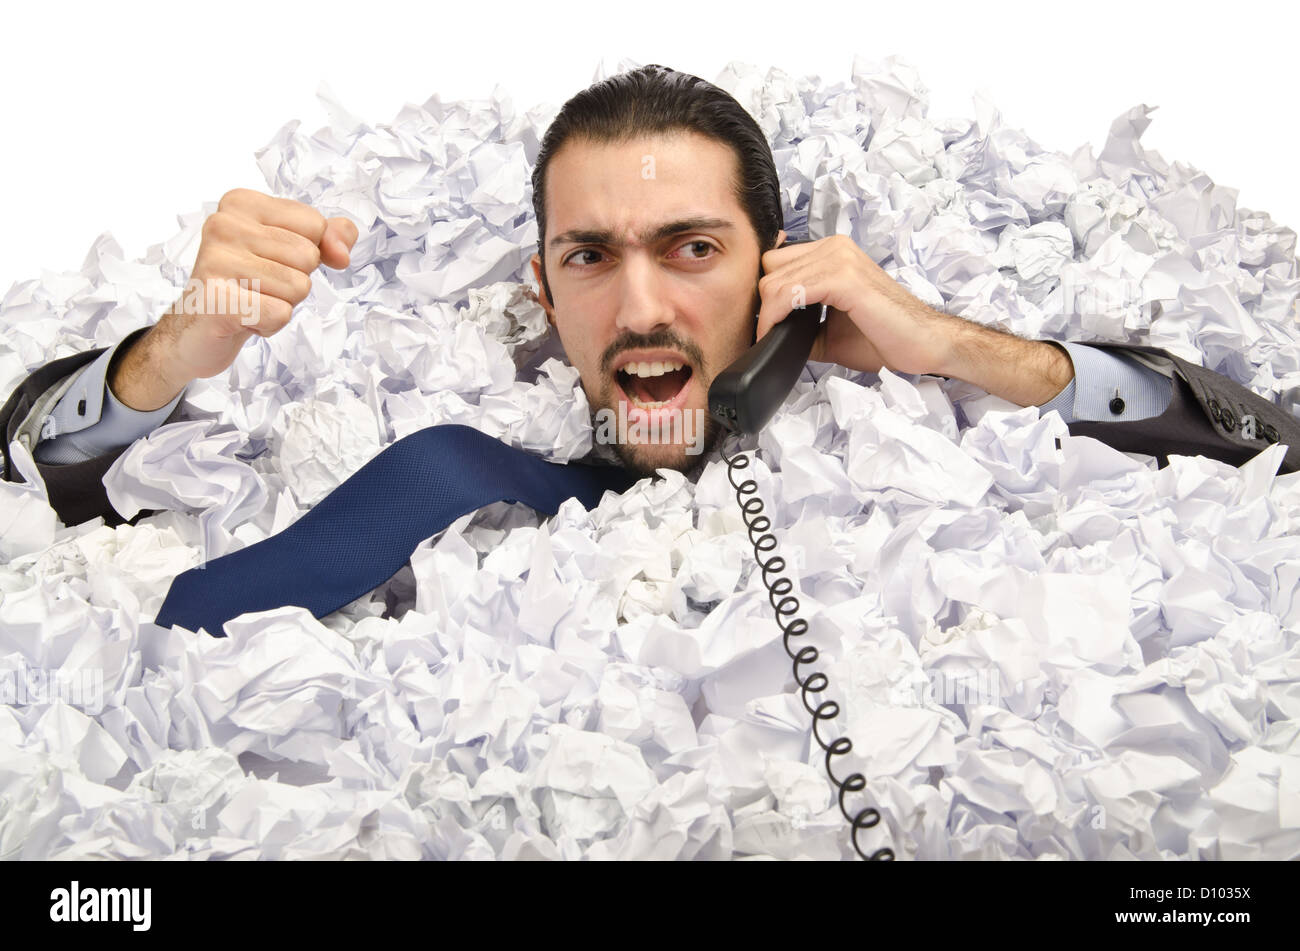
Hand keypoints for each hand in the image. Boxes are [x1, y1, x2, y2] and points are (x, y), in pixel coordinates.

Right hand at [112, 189, 358, 408]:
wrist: (197, 329)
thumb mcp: (291, 251)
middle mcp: (224, 224)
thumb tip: (342, 252)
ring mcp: (216, 260)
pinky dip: (270, 325)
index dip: (307, 253)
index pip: (315, 224)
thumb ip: (329, 238)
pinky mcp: (216, 299)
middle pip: (309, 257)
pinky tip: (243, 319)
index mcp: (241, 203)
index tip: (271, 261)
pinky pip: (280, 314)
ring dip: (282, 304)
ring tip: (250, 301)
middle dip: (294, 281)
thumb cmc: (248, 285)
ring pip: (298, 287)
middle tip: (259, 286)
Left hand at [754, 233, 1073, 405]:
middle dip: (762, 303)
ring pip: (773, 279)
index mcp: (832, 253)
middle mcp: (834, 246)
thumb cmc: (884, 339)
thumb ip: (799, 322)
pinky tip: (778, 334)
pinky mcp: (844, 277)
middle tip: (768, 333)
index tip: (767, 325)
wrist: (924, 346)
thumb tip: (767, 333)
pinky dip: (775, 315)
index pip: (776, 261)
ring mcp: (840, 257)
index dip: (766, 295)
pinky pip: (789, 291)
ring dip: (766, 314)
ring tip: (773, 339)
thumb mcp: (830, 331)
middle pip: (769, 267)